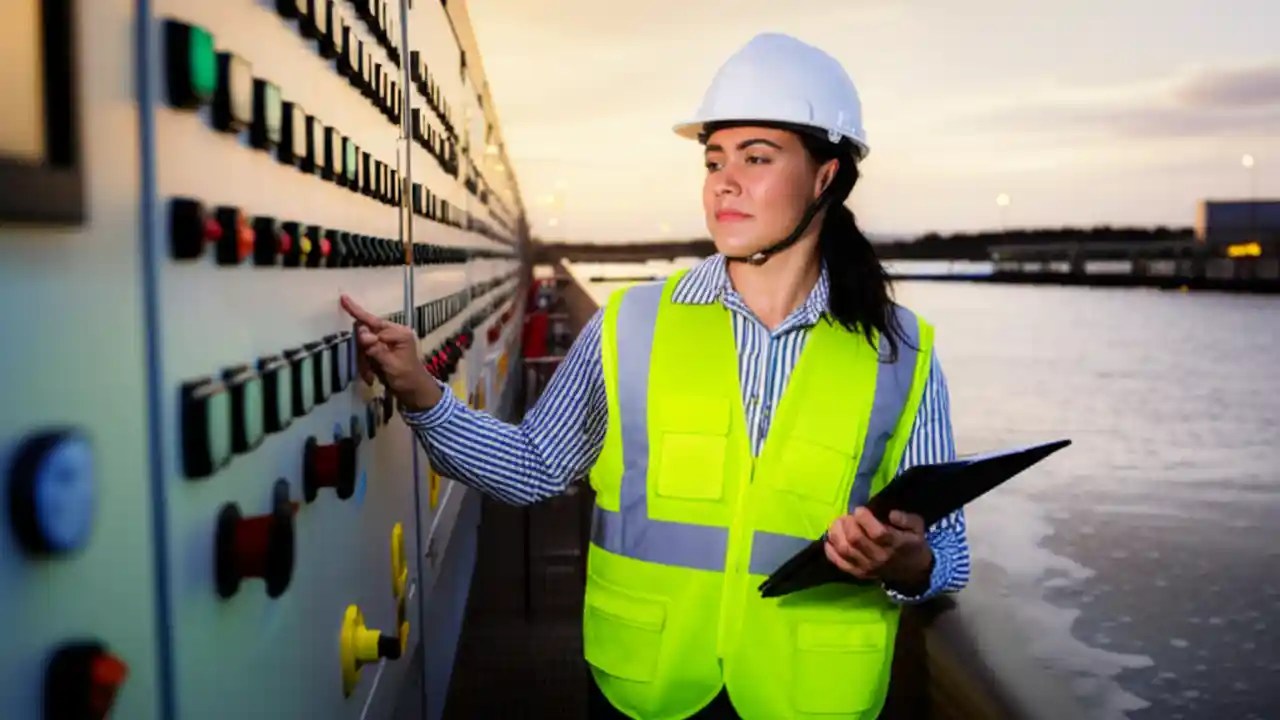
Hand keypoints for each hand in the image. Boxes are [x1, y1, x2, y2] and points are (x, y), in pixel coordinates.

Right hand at [340, 294, 439, 411]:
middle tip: (367, 370)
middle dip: (363, 352)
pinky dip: (367, 365)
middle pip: (367, 333)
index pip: (374, 323)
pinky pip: (367, 353)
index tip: (343, 299)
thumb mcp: (391, 364)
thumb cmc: (406, 378)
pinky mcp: (383, 350)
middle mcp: (394, 333)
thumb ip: (376, 348)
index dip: (359, 321)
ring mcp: (388, 341)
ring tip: (371, 376)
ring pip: (365, 345)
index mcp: (399, 333)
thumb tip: (362, 332)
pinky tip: (371, 377)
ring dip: (365, 362)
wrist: (415, 393)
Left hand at [824, 508, 932, 589]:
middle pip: (856, 540)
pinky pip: (840, 563)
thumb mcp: (917, 528)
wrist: (912, 571)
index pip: (877, 533)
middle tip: (848, 516)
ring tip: (837, 523)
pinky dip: (830, 551)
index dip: (865, 519)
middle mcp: (879, 557)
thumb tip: (891, 514)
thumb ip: (906, 519)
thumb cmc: (913, 544)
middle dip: (848, 523)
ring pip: (845, 550)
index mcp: (895, 544)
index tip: (860, 509)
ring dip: (836, 533)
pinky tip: (830, 540)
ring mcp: (867, 567)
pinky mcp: (858, 573)